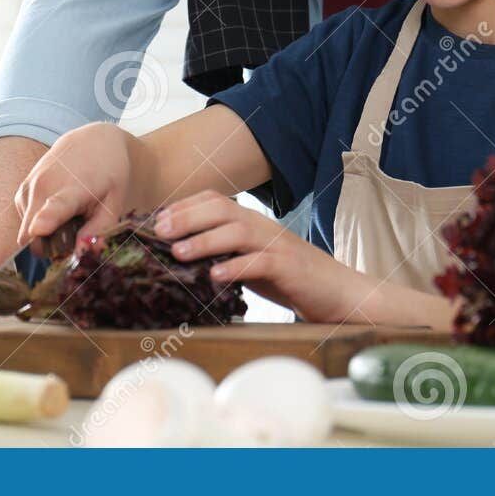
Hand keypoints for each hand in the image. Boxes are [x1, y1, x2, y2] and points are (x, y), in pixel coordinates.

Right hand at [12, 122, 134, 253]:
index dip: (46, 220)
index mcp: (72, 189)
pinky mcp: (21, 191)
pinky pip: (25, 222)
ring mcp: (29, 188)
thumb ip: (98, 230)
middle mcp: (44, 187)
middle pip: (33, 236)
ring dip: (45, 233)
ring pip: (27, 232)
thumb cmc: (108, 173)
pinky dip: (39, 222)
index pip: (56, 206)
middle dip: (49, 246)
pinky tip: (57, 207)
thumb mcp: (113, 203)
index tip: (40, 228)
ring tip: (68, 213)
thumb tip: (79, 255)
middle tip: (74, 233)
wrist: (93, 140)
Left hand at [154, 191, 371, 323]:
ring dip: (205, 240)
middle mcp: (263, 228)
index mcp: (252, 223)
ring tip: (178, 253)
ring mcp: (277, 246)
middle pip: (221, 210)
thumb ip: (225, 253)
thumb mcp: (252, 260)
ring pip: (237, 233)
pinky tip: (215, 276)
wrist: (338, 293)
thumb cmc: (290, 279)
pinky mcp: (289, 268)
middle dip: (186, 218)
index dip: (184, 207)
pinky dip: (236, 267)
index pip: (214, 201)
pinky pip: (260, 263)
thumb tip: (182, 256)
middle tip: (158, 232)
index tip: (156, 220)